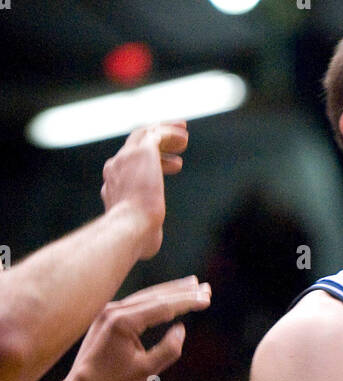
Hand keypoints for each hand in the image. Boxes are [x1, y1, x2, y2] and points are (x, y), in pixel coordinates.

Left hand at [44, 278, 210, 380]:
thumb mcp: (146, 372)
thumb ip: (168, 350)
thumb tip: (181, 328)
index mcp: (123, 322)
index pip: (162, 306)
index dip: (187, 303)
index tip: (207, 299)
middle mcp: (114, 310)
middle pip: (155, 295)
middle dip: (183, 291)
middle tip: (206, 288)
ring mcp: (108, 310)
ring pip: (146, 296)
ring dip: (170, 292)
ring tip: (192, 286)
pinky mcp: (106, 315)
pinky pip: (135, 303)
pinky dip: (154, 300)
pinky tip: (167, 297)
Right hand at [101, 123, 188, 259]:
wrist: (128, 229)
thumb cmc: (135, 241)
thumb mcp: (139, 234)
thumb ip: (145, 230)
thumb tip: (150, 240)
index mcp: (113, 187)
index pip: (130, 167)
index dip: (155, 164)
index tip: (175, 166)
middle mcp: (115, 169)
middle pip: (135, 145)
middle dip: (156, 140)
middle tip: (177, 141)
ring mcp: (126, 158)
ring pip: (145, 134)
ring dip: (165, 131)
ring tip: (184, 136)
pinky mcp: (142, 151)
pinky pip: (157, 133)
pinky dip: (170, 132)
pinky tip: (184, 138)